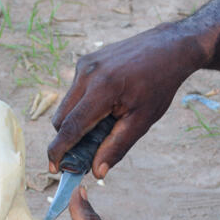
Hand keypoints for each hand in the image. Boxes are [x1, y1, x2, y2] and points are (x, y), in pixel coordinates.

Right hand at [47, 25, 204, 177]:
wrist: (167, 48)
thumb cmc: (158, 86)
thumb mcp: (143, 120)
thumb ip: (117, 146)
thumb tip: (96, 171)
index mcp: (102, 89)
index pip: (71, 126)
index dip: (59, 150)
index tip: (53, 168)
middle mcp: (87, 74)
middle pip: (62, 118)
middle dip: (68, 139)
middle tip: (86, 154)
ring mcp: (84, 65)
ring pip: (66, 105)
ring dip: (76, 122)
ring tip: (105, 125)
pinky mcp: (85, 61)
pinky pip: (75, 92)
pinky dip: (83, 106)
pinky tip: (107, 106)